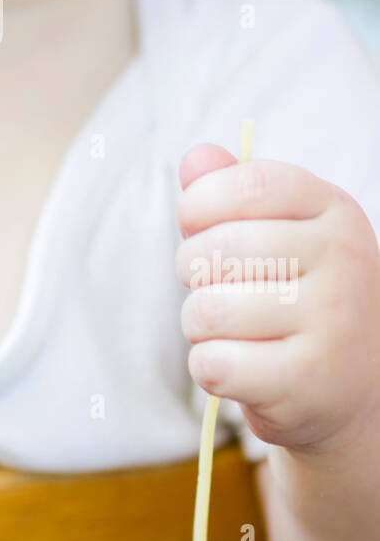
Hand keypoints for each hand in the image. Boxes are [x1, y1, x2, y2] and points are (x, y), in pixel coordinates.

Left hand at [175, 143, 379, 454]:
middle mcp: (344, 260)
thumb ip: (232, 189)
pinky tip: (237, 365)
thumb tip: (195, 158)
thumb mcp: (276, 229)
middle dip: (191, 270)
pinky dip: (208, 366)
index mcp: (334, 211)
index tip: (193, 221)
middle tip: (212, 285)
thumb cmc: (294, 292)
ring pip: (210, 310)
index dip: (199, 202)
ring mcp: (333, 322)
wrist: (349, 381)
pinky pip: (216, 363)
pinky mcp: (309, 380)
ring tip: (226, 328)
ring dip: (198, 323)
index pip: (250, 184)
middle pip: (219, 248)